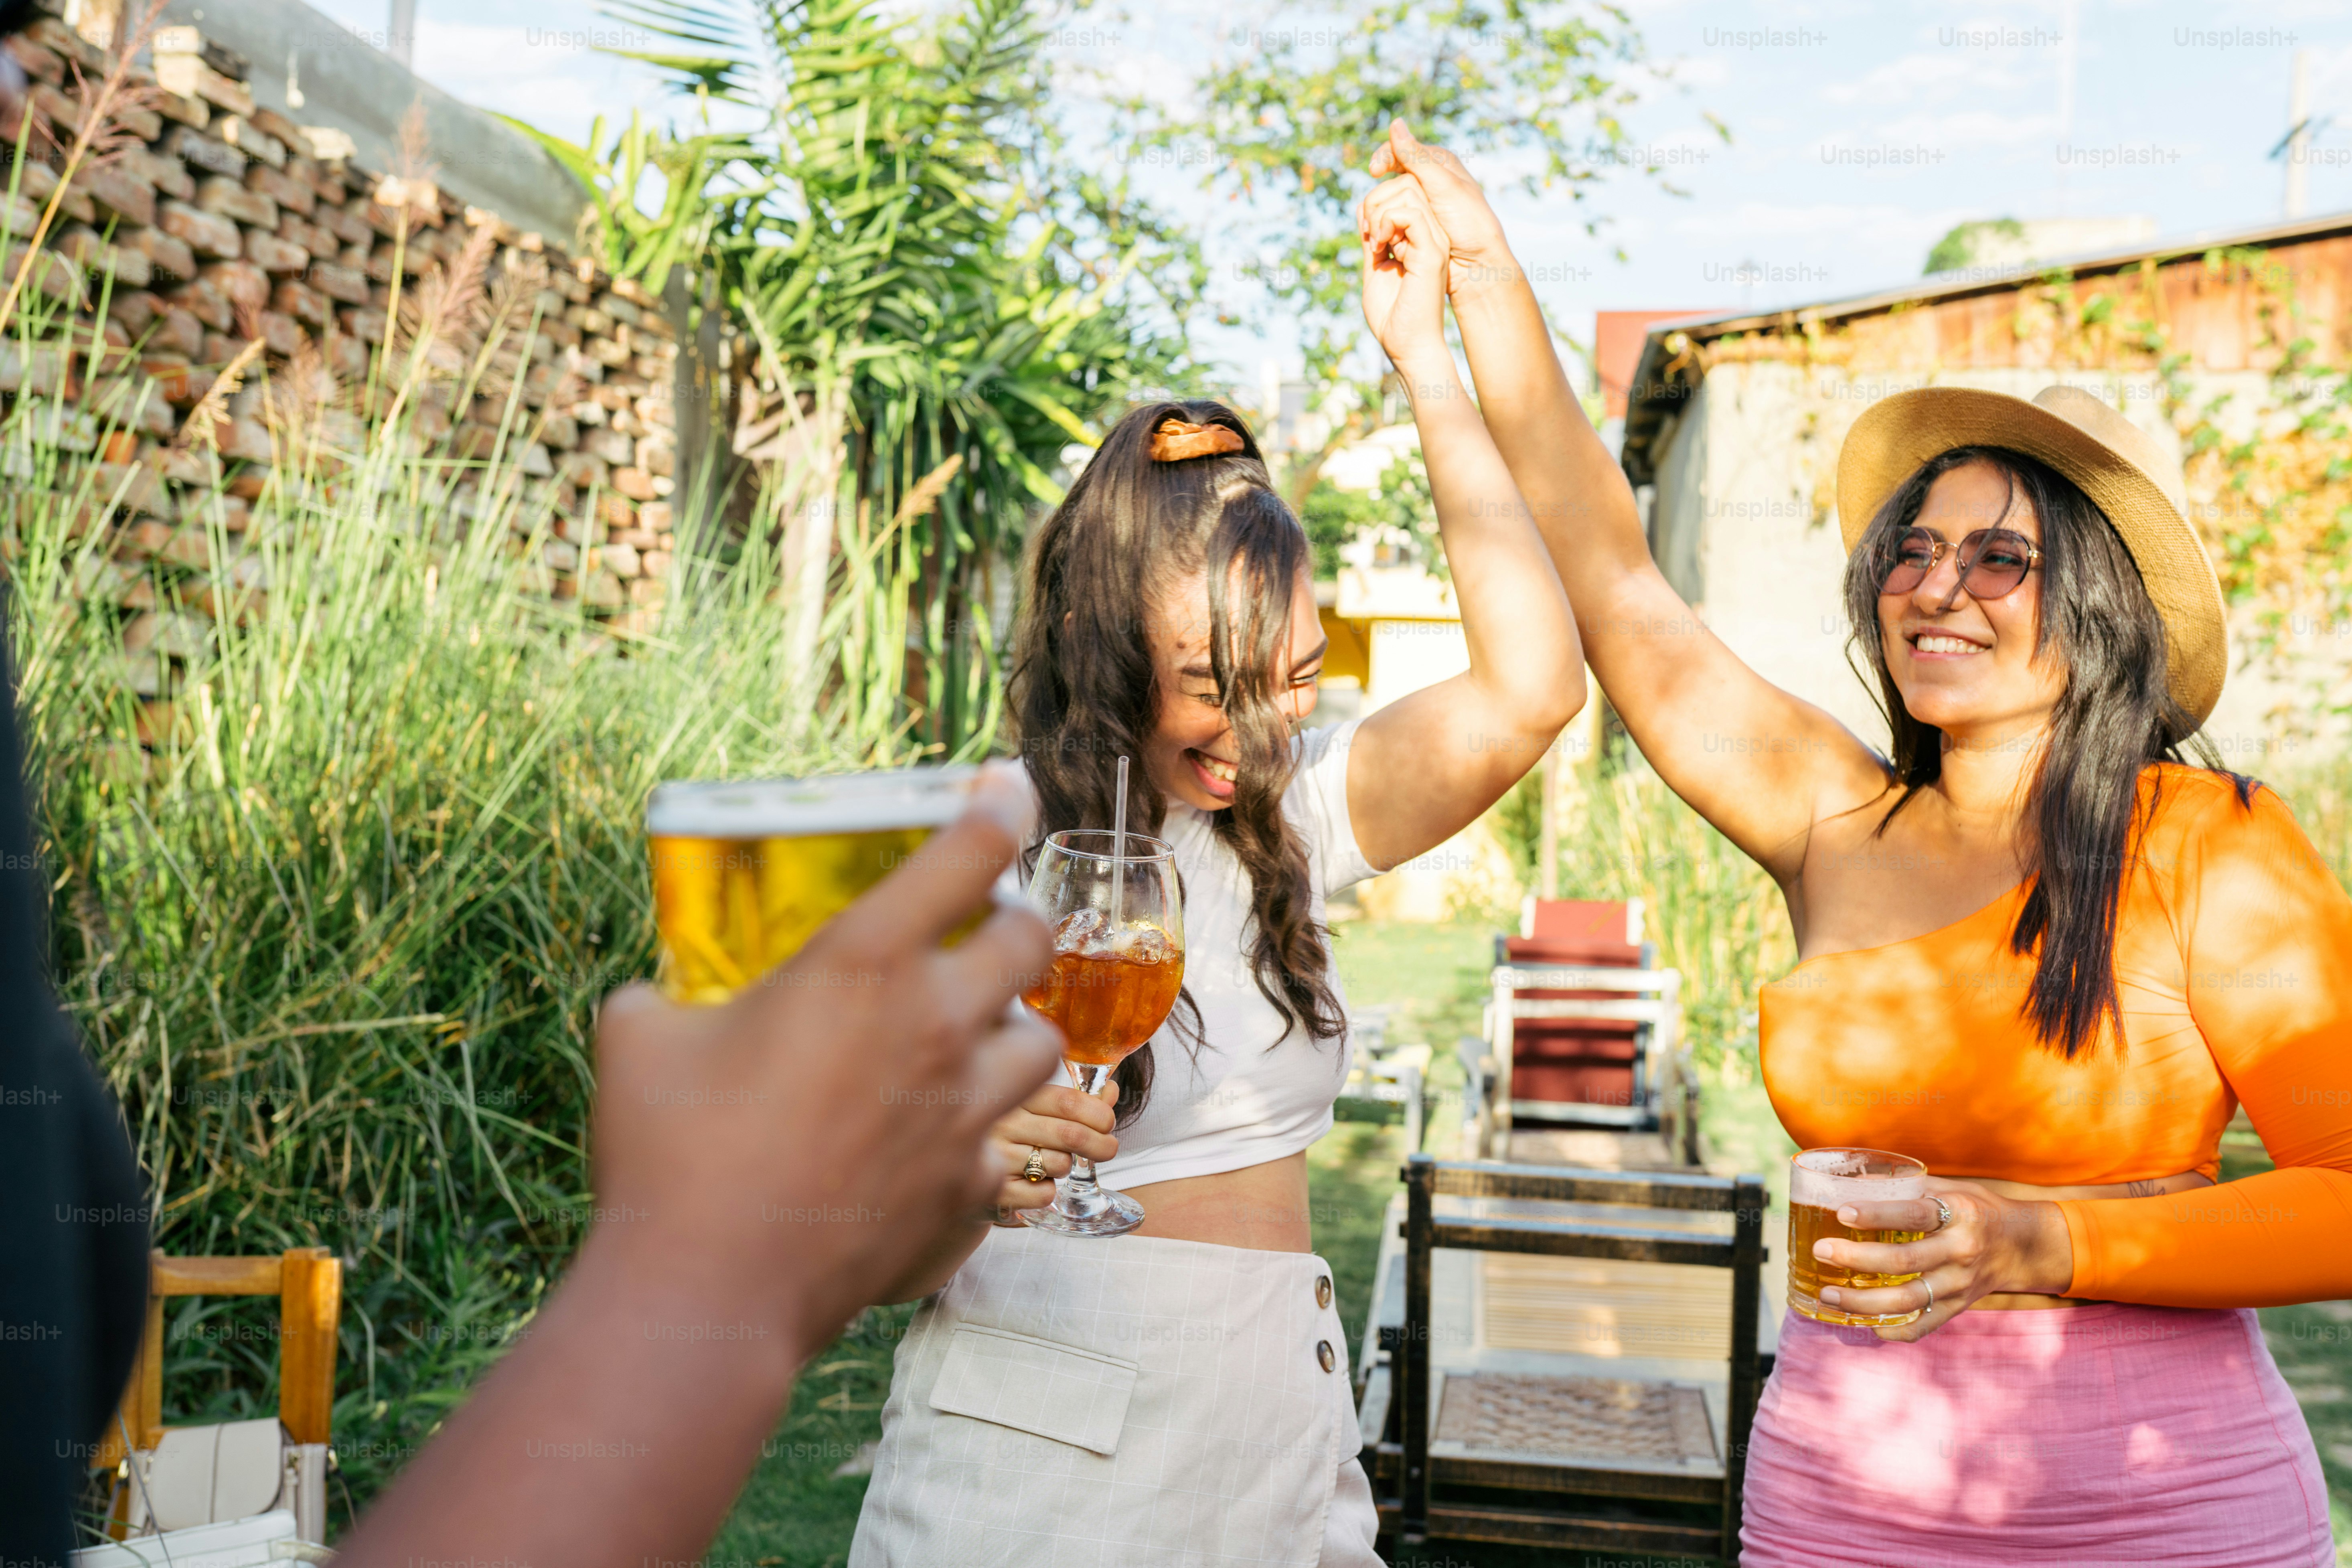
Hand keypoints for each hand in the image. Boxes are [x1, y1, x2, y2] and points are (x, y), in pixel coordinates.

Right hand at [583, 761, 1061, 1363]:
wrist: (708, 1292)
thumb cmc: (667, 1157)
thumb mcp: (638, 1038)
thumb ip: (661, 995)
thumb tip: (655, 997)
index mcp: (861, 964)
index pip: (968, 852)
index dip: (1000, 805)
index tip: (1007, 785)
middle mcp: (933, 1023)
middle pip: (1032, 940)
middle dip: (1015, 924)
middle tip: (981, 930)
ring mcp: (963, 1110)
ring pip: (1040, 1043)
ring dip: (1009, 1029)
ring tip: (966, 1039)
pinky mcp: (968, 1186)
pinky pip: (1000, 1141)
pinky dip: (977, 1133)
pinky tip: (932, 1142)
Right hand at [989, 1077, 1119, 1215]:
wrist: (959, 1176)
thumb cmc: (1010, 1138)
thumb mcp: (1037, 1111)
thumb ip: (1075, 1100)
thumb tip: (1111, 1091)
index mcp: (1014, 1095)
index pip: (1067, 1100)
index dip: (1098, 1113)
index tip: (1108, 1123)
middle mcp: (1001, 1122)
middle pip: (1069, 1134)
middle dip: (1100, 1144)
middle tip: (1108, 1149)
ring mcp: (993, 1157)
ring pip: (1058, 1164)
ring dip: (1065, 1167)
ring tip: (1048, 1163)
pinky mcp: (992, 1192)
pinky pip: (1043, 1194)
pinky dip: (1048, 1191)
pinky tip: (1033, 1183)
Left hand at [1357, 172, 1452, 371]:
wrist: (1407, 346)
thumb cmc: (1392, 316)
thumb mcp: (1374, 267)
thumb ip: (1371, 238)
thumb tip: (1364, 205)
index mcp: (1420, 237)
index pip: (1402, 190)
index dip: (1376, 202)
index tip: (1366, 235)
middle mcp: (1431, 234)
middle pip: (1405, 183)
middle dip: (1375, 200)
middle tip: (1367, 236)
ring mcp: (1434, 241)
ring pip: (1408, 190)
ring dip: (1379, 211)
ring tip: (1374, 243)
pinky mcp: (1432, 252)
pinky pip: (1411, 213)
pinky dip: (1386, 221)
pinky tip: (1379, 247)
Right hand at [1365, 119, 1514, 299]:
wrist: (1478, 264)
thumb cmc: (1467, 222)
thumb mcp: (1442, 185)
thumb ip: (1416, 157)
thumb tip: (1394, 122)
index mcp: (1438, 163)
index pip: (1401, 150)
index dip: (1384, 158)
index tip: (1374, 172)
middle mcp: (1429, 180)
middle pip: (1391, 177)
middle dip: (1382, 192)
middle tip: (1375, 207)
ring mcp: (1422, 204)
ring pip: (1388, 201)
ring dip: (1382, 213)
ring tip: (1381, 226)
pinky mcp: (1416, 225)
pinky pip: (1392, 220)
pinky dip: (1387, 227)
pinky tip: (1386, 237)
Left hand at [1813, 1177, 2073, 1341]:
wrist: (2024, 1245)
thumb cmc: (1975, 1209)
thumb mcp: (1949, 1188)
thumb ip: (1907, 1187)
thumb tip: (1852, 1178)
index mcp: (1958, 1214)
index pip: (1913, 1214)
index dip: (1876, 1214)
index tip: (1842, 1213)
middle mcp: (1961, 1251)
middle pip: (1904, 1261)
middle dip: (1857, 1258)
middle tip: (1822, 1251)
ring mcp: (1961, 1284)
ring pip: (1908, 1299)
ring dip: (1864, 1300)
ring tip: (1829, 1294)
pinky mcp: (1960, 1306)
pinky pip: (1925, 1325)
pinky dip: (1895, 1330)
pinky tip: (1866, 1324)